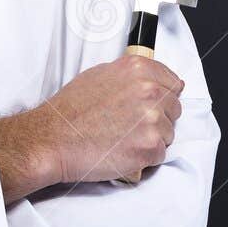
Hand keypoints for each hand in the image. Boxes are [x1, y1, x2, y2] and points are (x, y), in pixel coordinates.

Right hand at [37, 53, 184, 182]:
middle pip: (174, 109)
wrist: (53, 139)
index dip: (161, 97)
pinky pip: (160, 154)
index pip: (173, 82)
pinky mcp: (151, 146)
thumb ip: (130, 77)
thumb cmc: (70, 112)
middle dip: (157, 119)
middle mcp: (149, 90)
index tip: (149, 105)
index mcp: (137, 69)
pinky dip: (144, 157)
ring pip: (168, 133)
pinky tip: (122, 150)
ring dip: (150, 139)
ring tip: (122, 138)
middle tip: (128, 125)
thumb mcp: (98, 76)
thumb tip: (154, 81)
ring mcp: (152, 118)